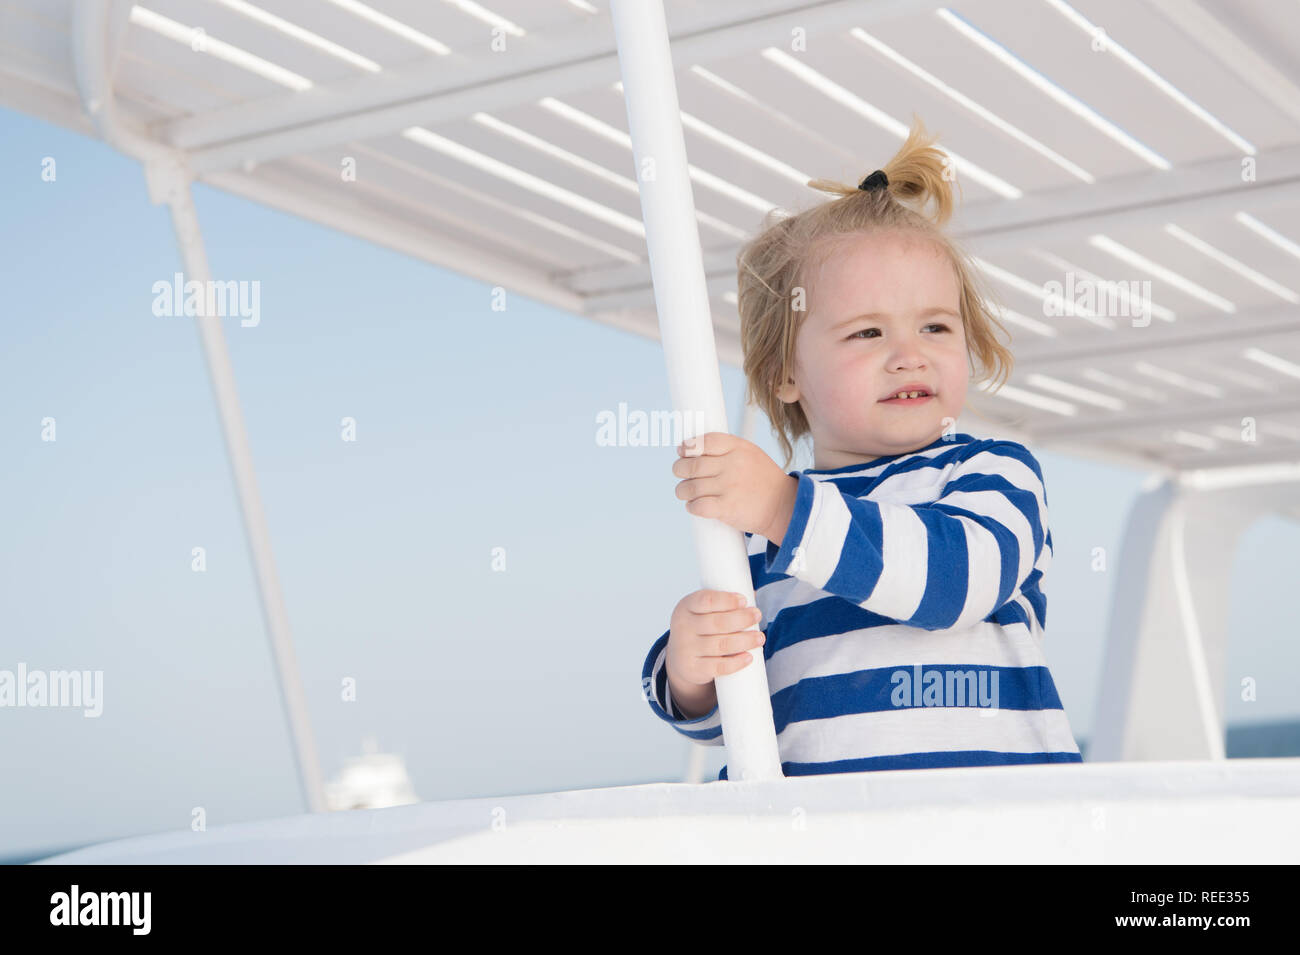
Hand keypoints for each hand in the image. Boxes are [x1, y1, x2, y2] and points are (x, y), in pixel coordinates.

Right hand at [666, 589, 765, 716]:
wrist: (682, 658)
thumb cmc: (701, 628)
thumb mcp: (704, 611)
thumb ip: (725, 602)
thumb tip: (753, 594)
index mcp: (687, 606)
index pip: (706, 600)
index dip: (727, 600)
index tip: (744, 600)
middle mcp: (683, 627)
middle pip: (717, 623)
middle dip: (742, 619)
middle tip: (757, 615)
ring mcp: (686, 649)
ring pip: (721, 645)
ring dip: (744, 641)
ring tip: (760, 638)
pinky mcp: (693, 668)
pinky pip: (718, 667)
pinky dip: (736, 662)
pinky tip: (748, 657)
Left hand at [672, 432, 797, 540]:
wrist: (784, 507)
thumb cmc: (764, 480)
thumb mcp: (751, 454)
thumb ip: (726, 449)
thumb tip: (692, 449)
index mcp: (739, 448)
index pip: (706, 441)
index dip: (689, 446)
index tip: (682, 451)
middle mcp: (733, 465)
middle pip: (693, 465)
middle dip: (679, 469)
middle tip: (679, 473)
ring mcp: (729, 487)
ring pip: (691, 487)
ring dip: (682, 490)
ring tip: (684, 492)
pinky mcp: (727, 508)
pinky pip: (698, 506)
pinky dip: (692, 507)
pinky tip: (694, 506)